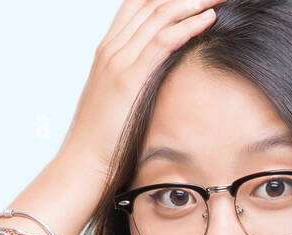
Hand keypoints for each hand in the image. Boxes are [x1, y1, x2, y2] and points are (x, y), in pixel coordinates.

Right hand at [59, 0, 225, 176]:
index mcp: (107, 51)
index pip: (136, 5)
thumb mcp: (115, 99)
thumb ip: (131, 78)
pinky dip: (188, 26)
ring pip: (159, 16)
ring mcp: (118, 61)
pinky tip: (208, 20)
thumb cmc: (102, 138)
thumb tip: (157, 75)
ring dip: (193, 3)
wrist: (83, 161)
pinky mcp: (129, 78)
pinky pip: (162, 41)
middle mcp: (111, 49)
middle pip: (151, 3)